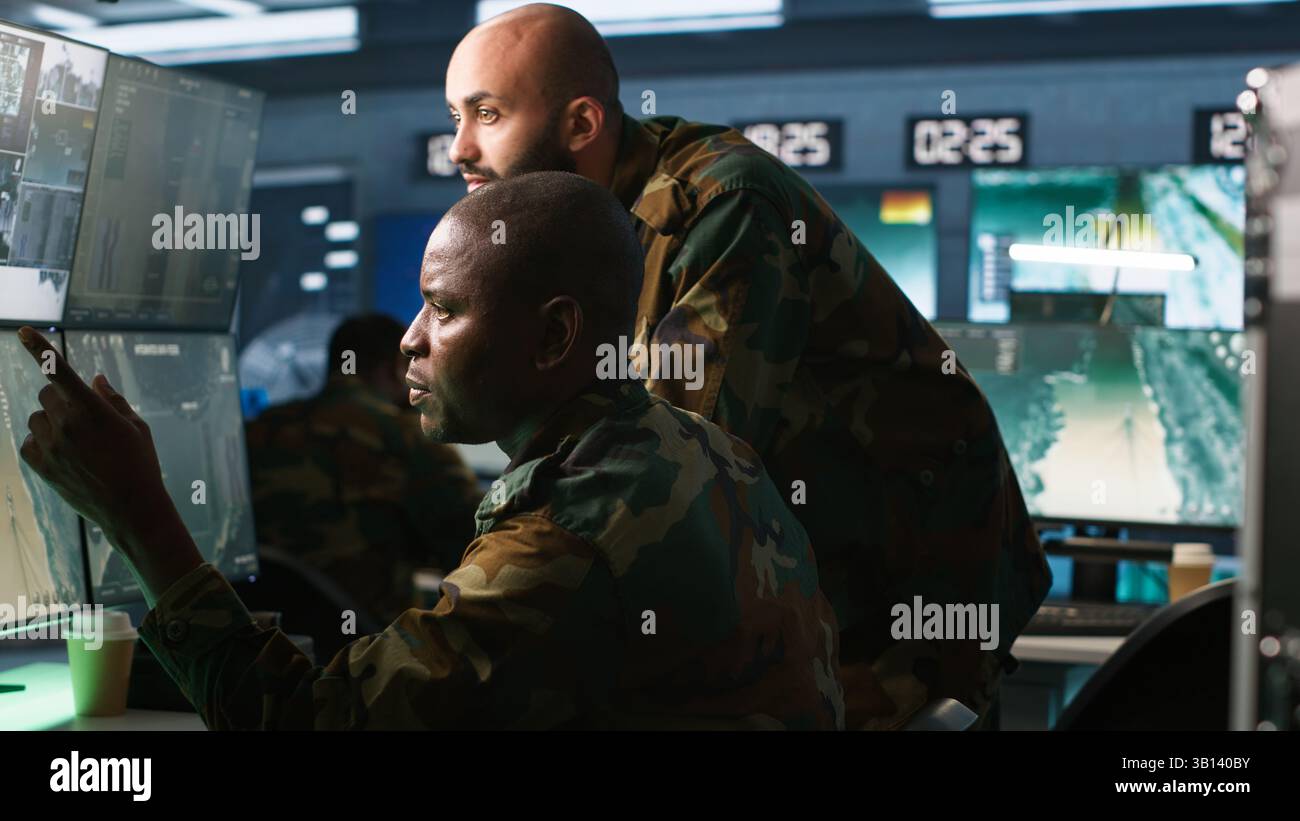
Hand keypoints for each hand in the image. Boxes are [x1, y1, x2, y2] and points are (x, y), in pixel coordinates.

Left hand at [17, 326, 200, 597]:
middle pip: (48, 395)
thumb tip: (93, 378)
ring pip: (38, 417)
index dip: (42, 349)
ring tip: (78, 444)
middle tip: (84, 419)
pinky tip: (65, 456)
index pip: (62, 372)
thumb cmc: (140, 463)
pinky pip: (31, 441)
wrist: (131, 509)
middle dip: (62, 400)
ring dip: (52, 422)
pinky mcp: (41, 466)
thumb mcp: (136, 427)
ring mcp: (51, 447)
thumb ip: (112, 399)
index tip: (24, 331)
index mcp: (93, 410)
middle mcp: (68, 425)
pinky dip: (43, 442)